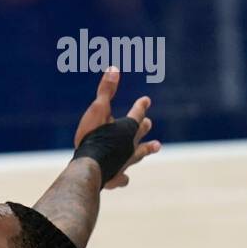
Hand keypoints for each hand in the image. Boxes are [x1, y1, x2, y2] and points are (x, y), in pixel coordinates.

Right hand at [75, 66, 160, 188]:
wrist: (89, 167)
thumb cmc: (93, 137)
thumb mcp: (98, 110)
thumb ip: (106, 91)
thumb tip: (114, 68)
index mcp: (127, 128)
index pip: (137, 114)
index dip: (140, 106)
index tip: (146, 100)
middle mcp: (130, 145)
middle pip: (140, 134)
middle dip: (144, 127)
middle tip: (149, 123)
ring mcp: (125, 163)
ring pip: (138, 155)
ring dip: (146, 150)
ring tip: (156, 147)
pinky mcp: (115, 178)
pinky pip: (122, 178)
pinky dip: (123, 178)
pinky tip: (124, 179)